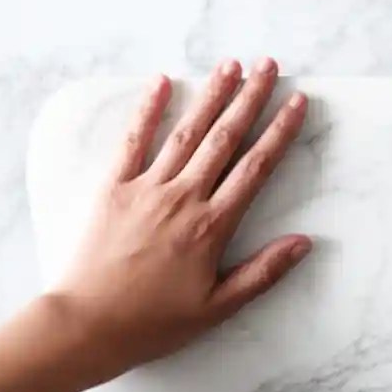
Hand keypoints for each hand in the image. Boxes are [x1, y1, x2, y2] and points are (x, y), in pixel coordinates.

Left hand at [48, 56, 311, 382]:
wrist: (87, 325)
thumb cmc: (153, 322)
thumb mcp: (218, 307)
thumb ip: (263, 272)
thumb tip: (304, 242)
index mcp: (212, 226)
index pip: (256, 167)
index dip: (280, 131)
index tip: (297, 101)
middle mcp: (183, 198)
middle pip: (225, 138)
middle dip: (250, 98)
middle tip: (269, 65)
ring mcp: (147, 188)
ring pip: (187, 132)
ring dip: (211, 96)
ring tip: (231, 65)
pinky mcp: (114, 188)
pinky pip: (134, 141)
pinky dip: (148, 109)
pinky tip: (162, 82)